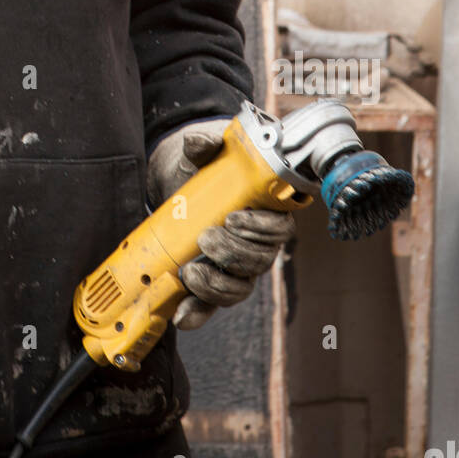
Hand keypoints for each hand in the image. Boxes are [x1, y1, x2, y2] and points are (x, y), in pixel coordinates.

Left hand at [147, 119, 294, 329]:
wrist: (179, 180)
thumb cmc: (203, 167)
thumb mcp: (203, 152)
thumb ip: (204, 145)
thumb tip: (198, 143)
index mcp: (264, 211)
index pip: (280, 229)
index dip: (263, 228)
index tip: (235, 218)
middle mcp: (255, 244)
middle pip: (261, 261)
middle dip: (235, 253)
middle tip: (206, 237)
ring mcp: (234, 265)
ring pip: (240, 286)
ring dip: (217, 284)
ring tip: (191, 269)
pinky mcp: (210, 279)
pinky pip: (211, 305)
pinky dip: (197, 313)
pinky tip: (181, 315)